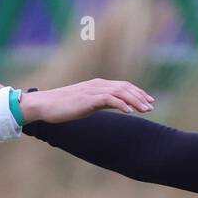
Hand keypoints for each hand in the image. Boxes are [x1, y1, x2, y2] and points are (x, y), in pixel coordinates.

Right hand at [21, 79, 153, 122]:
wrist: (45, 105)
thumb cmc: (62, 106)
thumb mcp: (84, 103)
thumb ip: (99, 102)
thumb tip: (111, 106)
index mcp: (97, 85)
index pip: (122, 86)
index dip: (137, 92)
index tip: (149, 101)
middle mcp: (97, 85)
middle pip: (124, 87)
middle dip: (140, 96)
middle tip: (152, 106)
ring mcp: (92, 91)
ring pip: (120, 92)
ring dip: (135, 101)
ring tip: (146, 110)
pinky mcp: (88, 99)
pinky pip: (109, 99)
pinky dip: (121, 104)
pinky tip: (130, 111)